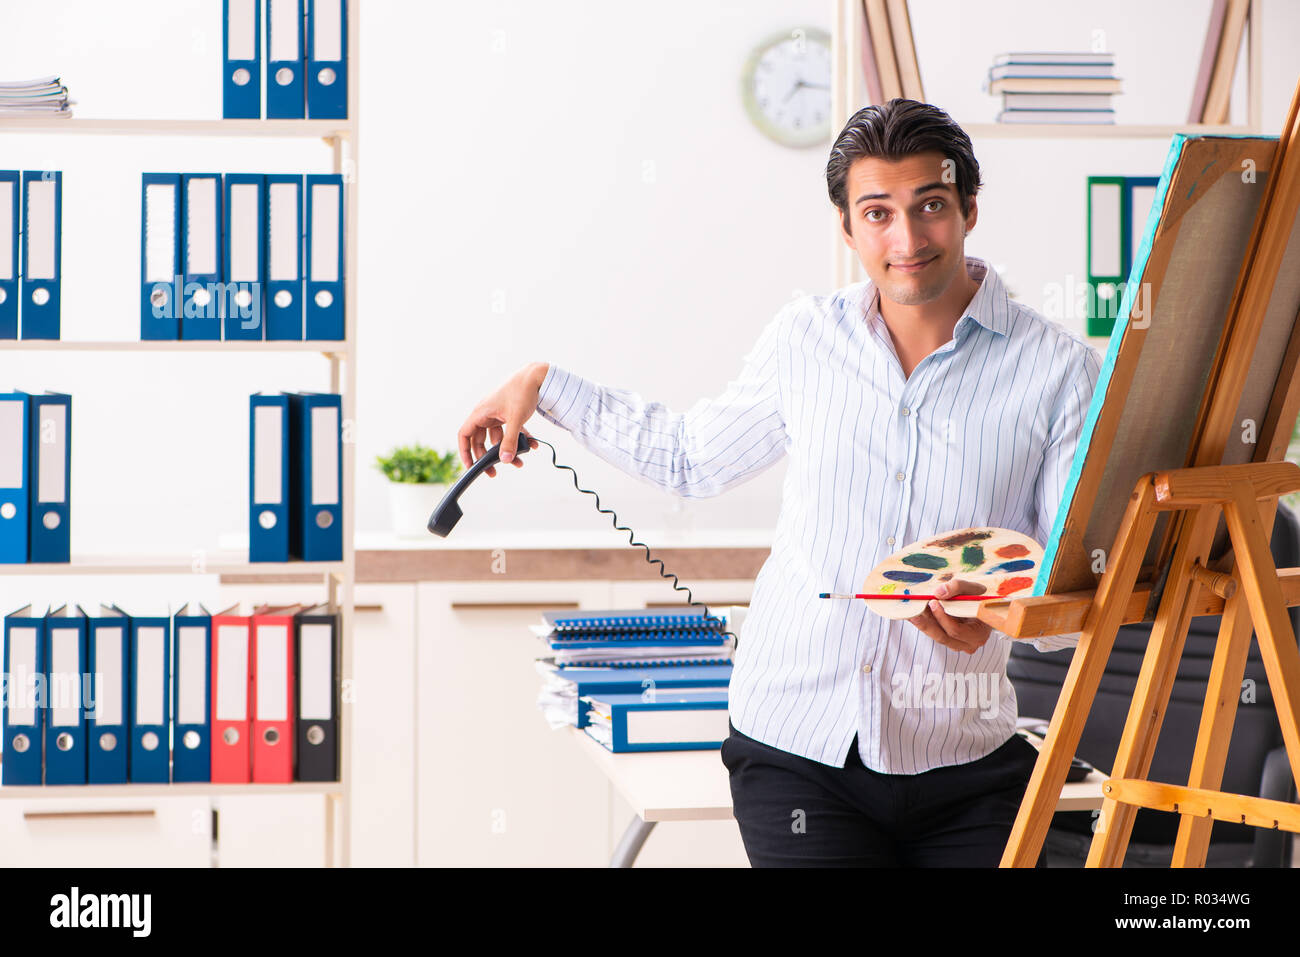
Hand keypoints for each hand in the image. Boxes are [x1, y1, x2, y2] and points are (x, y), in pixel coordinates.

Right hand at [457, 362, 546, 477]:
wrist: (537, 377)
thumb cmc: (522, 392)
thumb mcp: (515, 419)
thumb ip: (509, 441)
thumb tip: (504, 460)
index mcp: (480, 413)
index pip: (464, 435)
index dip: (465, 452)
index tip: (471, 466)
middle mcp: (486, 414)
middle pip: (480, 440)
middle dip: (488, 457)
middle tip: (494, 472)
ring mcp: (497, 414)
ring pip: (497, 438)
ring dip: (507, 450)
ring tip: (520, 462)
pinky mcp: (508, 414)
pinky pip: (510, 431)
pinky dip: (519, 439)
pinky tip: (532, 445)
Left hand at [909, 578, 991, 654]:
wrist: (980, 603)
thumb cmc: (980, 597)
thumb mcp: (973, 588)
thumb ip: (958, 587)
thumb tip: (938, 593)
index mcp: (979, 634)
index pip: (956, 630)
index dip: (943, 617)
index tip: (933, 602)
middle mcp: (969, 644)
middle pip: (943, 637)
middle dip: (927, 623)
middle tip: (914, 610)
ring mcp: (958, 644)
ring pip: (936, 636)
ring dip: (923, 624)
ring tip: (910, 612)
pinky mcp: (948, 640)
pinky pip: (935, 633)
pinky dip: (925, 623)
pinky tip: (913, 614)